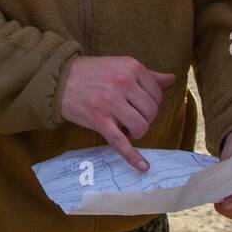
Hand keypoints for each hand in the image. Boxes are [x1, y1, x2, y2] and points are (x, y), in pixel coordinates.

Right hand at [59, 56, 176, 171]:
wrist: (59, 79)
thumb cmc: (92, 73)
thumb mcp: (121, 65)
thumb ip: (149, 74)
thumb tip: (172, 80)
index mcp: (132, 67)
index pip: (157, 93)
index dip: (151, 103)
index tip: (139, 105)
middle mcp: (124, 83)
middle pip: (151, 111)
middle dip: (145, 118)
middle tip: (131, 116)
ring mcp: (111, 103)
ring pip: (141, 126)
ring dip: (138, 132)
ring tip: (127, 128)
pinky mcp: (100, 120)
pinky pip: (121, 143)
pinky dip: (133, 157)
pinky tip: (143, 166)